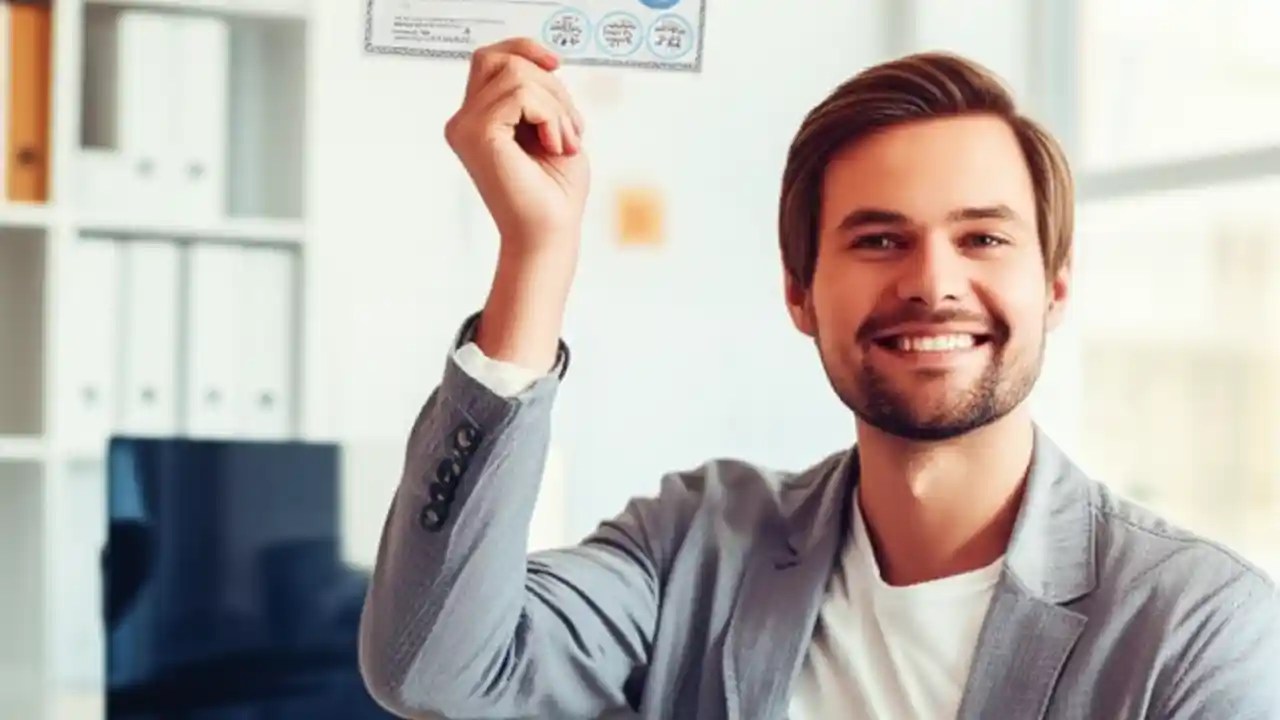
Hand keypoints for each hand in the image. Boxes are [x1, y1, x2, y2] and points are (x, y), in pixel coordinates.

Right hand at [445, 37, 589, 255]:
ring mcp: (465, 127)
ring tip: (563, 143)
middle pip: (500, 59)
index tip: (556, 64)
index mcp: (478, 120)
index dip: (524, 50)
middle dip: (547, 83)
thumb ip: (540, 94)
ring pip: (516, 75)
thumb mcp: (554, 128)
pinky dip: (551, 116)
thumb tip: (542, 61)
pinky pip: (521, 94)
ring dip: (556, 106)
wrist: (550, 234)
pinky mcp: (477, 134)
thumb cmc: (555, 192)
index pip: (491, 59)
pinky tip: (556, 146)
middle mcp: (463, 121)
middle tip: (568, 128)